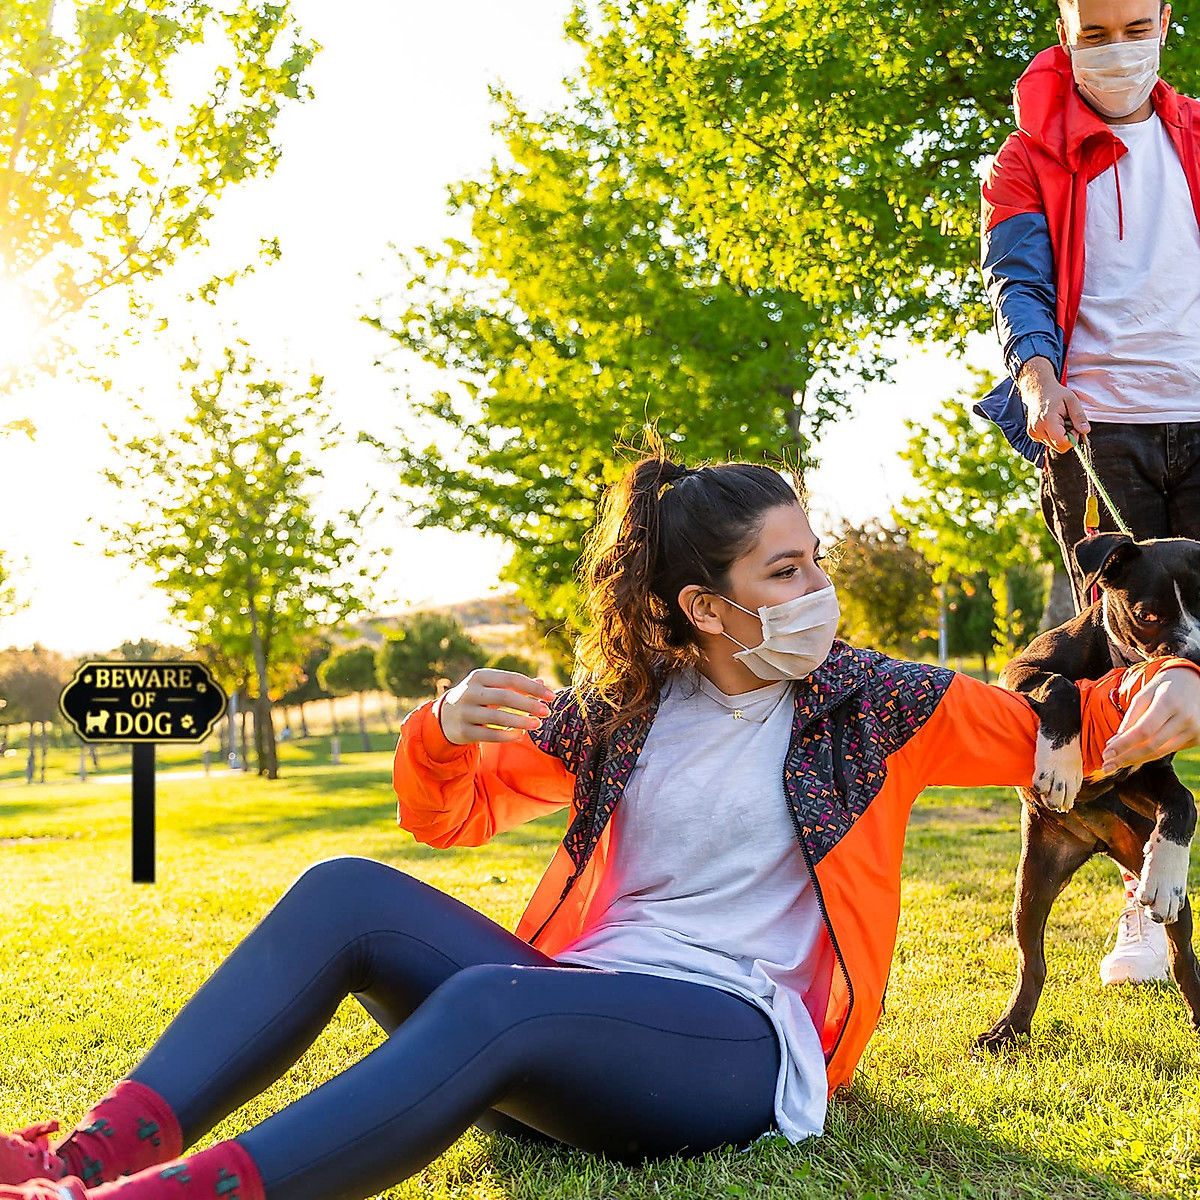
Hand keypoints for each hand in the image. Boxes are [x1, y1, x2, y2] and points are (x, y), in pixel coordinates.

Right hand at [438, 669, 555, 745]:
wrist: (444, 717)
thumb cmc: (477, 698)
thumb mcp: (491, 687)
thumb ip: (516, 685)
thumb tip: (543, 683)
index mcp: (479, 676)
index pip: (511, 679)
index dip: (533, 688)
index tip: (552, 696)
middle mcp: (470, 692)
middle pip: (505, 697)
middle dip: (529, 704)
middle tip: (547, 712)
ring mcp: (465, 712)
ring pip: (497, 717)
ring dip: (521, 721)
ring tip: (537, 725)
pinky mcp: (464, 731)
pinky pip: (489, 735)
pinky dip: (507, 735)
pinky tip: (520, 735)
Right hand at [1017, 356, 1090, 451]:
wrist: (1038, 390)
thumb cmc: (1056, 394)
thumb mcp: (1072, 401)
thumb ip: (1079, 417)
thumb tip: (1086, 431)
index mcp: (1047, 421)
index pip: (1062, 443)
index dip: (1073, 438)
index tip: (1074, 427)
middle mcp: (1037, 430)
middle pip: (1059, 447)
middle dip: (1068, 437)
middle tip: (1068, 422)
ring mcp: (1034, 434)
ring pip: (1054, 445)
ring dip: (1061, 436)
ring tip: (1060, 421)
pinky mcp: (1033, 435)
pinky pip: (1048, 442)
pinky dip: (1054, 435)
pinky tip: (1053, 423)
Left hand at [1101, 667, 1199, 772]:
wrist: (1195, 682)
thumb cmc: (1165, 686)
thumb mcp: (1144, 694)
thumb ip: (1131, 716)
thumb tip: (1115, 742)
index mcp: (1169, 702)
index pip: (1143, 731)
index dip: (1124, 745)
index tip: (1106, 754)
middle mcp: (1185, 718)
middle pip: (1152, 746)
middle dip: (1126, 758)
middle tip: (1107, 766)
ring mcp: (1195, 730)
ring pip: (1161, 752)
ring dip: (1136, 760)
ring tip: (1117, 763)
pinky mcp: (1199, 738)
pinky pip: (1170, 750)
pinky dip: (1151, 754)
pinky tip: (1136, 755)